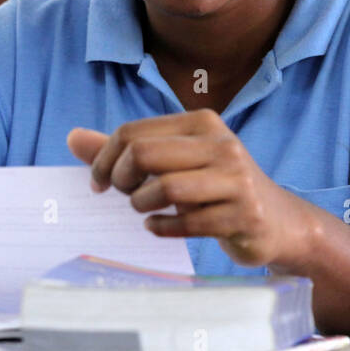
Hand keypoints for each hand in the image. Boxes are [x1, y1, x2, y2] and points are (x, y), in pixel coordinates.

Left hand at [67, 110, 318, 269]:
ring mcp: (235, 179)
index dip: (105, 159)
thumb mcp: (175, 161)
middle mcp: (222, 144)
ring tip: (147, 209)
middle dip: (123, 179)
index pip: (133, 132)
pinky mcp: (243, 214)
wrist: (277, 221)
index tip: (101, 182)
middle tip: (126, 195)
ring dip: (142, 205)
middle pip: (144, 154)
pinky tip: (159, 226)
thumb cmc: (216, 188)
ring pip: (164, 188)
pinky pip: (186, 223)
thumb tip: (72, 137)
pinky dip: (161, 227)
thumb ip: (124, 150)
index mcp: (202, 123)